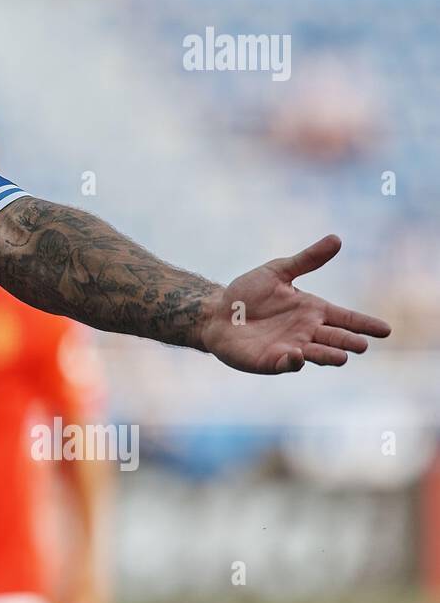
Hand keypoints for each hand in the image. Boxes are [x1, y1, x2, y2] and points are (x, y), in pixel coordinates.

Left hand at [199, 234, 390, 374]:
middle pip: (336, 339)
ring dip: (329, 356)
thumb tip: (337, 238)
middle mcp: (307, 332)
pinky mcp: (271, 360)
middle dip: (349, 343)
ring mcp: (291, 348)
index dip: (365, 324)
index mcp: (313, 310)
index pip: (346, 318)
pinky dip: (293, 361)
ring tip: (342, 356)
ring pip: (317, 355)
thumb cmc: (248, 293)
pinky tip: (297, 355)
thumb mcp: (278, 272)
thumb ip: (307, 260)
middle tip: (362, 345)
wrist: (217, 312)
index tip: (386, 330)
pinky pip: (286, 363)